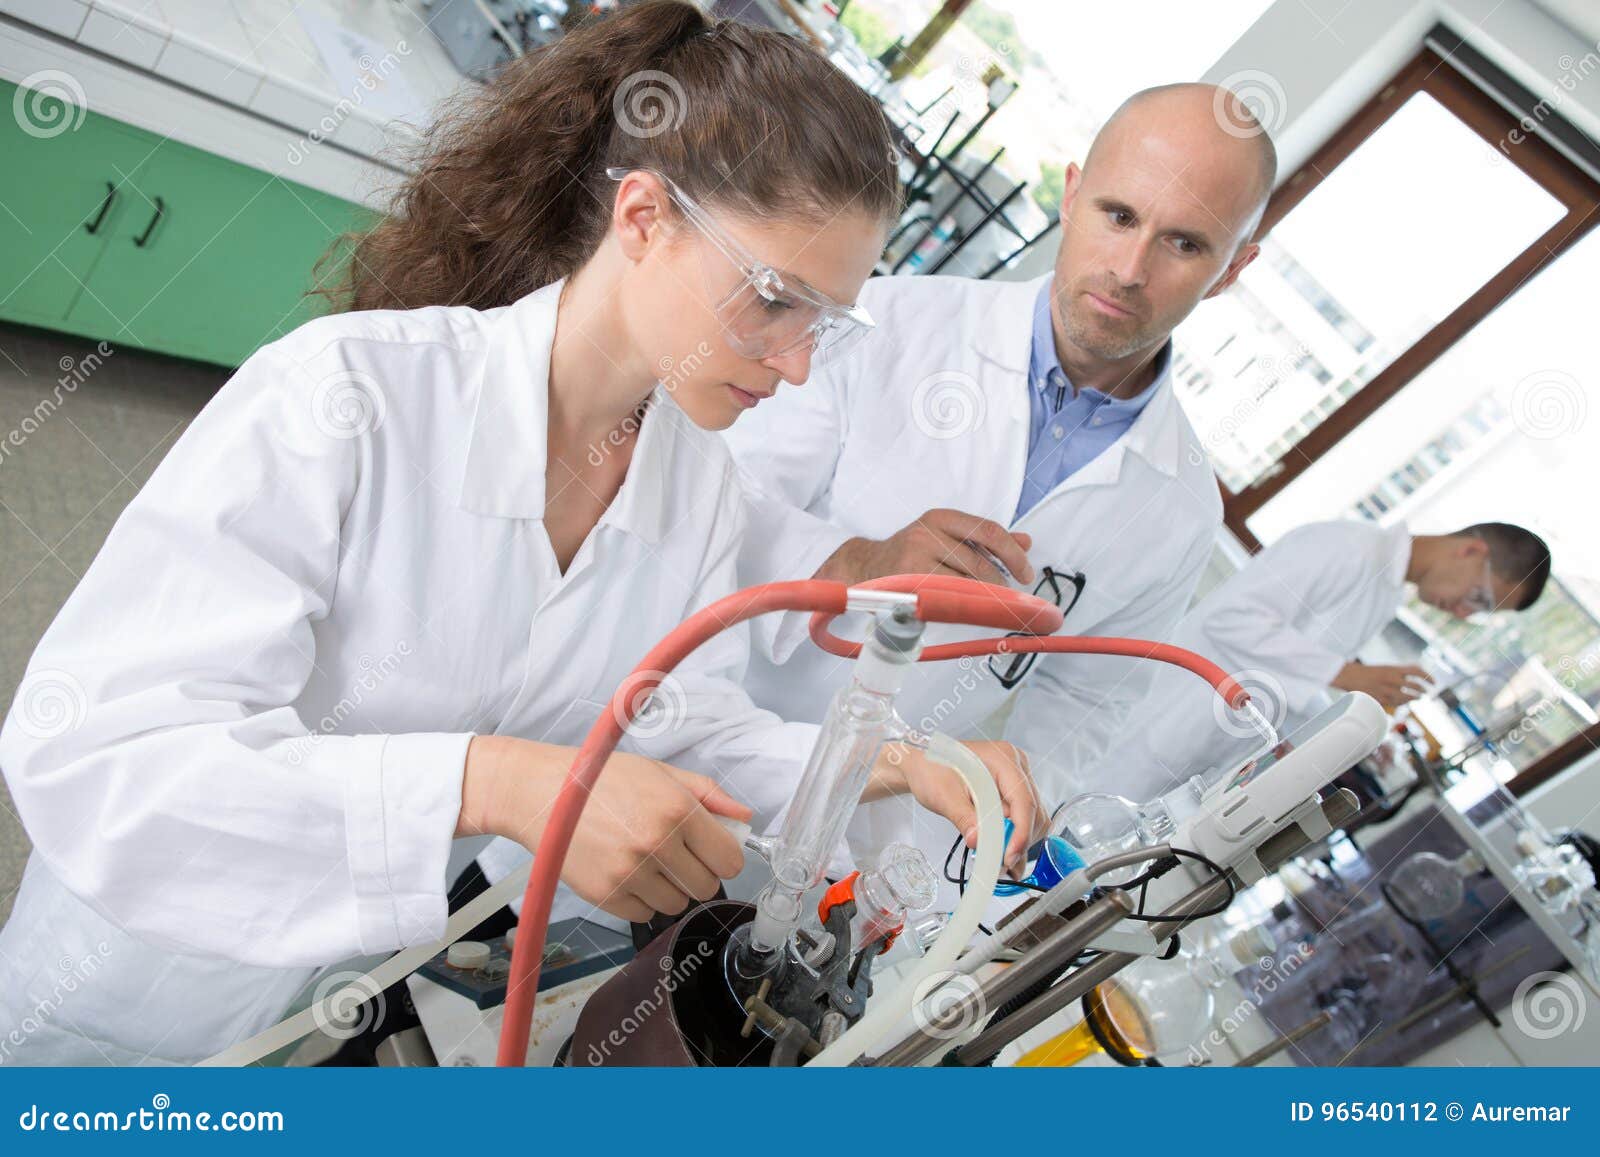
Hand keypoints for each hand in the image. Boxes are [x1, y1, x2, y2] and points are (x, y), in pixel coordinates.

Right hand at [459, 735, 750, 922]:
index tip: (711, 851)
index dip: (723, 857)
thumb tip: (745, 818)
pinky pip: (644, 914)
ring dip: (668, 887)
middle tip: (675, 854)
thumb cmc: (604, 779)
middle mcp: (657, 843)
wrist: (543, 794)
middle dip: (696, 872)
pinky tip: (624, 871)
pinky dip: (640, 899)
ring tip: (644, 859)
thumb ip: (708, 794)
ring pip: (676, 904)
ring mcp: (630, 872)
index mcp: (677, 809)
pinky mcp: (605, 895)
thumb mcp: (660, 773)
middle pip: (706, 887)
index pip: (729, 860)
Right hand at [817, 508, 1033, 586]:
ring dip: (983, 596)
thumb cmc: (913, 553)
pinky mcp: (906, 583)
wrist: (865, 566)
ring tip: (987, 601)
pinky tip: (964, 606)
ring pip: (964, 582)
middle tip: (1009, 595)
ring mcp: (914, 558)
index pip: (988, 531)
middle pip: (979, 561)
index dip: (1013, 553)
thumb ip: (984, 540)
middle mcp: (926, 533)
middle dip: (1001, 582)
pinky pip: (945, 597)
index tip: (1025, 573)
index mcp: (940, 517)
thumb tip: (1025, 542)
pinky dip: (961, 604)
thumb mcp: (946, 537)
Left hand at [865, 740, 1043, 876]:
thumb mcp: (944, 795)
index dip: (1020, 832)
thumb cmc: (932, 770)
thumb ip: (964, 818)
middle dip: (1020, 841)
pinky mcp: (1012, 791)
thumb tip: (979, 841)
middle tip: (1002, 865)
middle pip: (1033, 811)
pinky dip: (1014, 835)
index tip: (1009, 857)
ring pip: (1033, 817)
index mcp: (1002, 758)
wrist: (924, 764)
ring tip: (1000, 860)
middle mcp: (1016, 766)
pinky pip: (1023, 817)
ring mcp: (1016, 778)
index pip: (1023, 800)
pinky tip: (1000, 848)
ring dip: (1019, 841)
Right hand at [1331, 662, 1432, 711]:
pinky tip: (1405, 702)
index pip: (1417, 671)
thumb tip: (1417, 677)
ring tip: (1418, 698)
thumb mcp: (1386, 668)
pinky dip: (1403, 703)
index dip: (1428, 677)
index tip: (1434, 682)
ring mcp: (1387, 690)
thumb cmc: (1369, 672)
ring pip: (1407, 697)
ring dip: (1415, 698)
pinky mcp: (1381, 700)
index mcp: (1394, 669)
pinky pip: (1397, 704)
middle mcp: (1392, 679)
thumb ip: (1401, 672)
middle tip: (1427, 692)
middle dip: (1423, 690)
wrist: (1349, 676)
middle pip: (1415, 686)